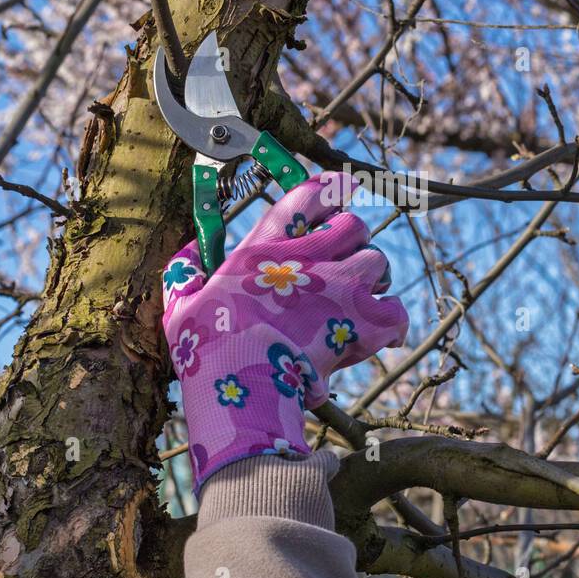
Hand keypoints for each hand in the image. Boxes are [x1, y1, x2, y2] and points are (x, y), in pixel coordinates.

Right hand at [161, 171, 408, 491]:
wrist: (244, 387)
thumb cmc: (208, 350)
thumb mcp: (182, 305)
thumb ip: (185, 272)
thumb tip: (187, 250)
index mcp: (265, 249)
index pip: (306, 197)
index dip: (328, 190)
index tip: (340, 190)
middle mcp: (308, 258)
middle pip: (354, 225)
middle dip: (353, 241)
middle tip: (343, 264)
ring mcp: (341, 286)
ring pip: (378, 261)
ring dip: (373, 279)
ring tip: (360, 299)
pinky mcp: (364, 321)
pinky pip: (395, 308)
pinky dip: (391, 321)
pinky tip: (381, 333)